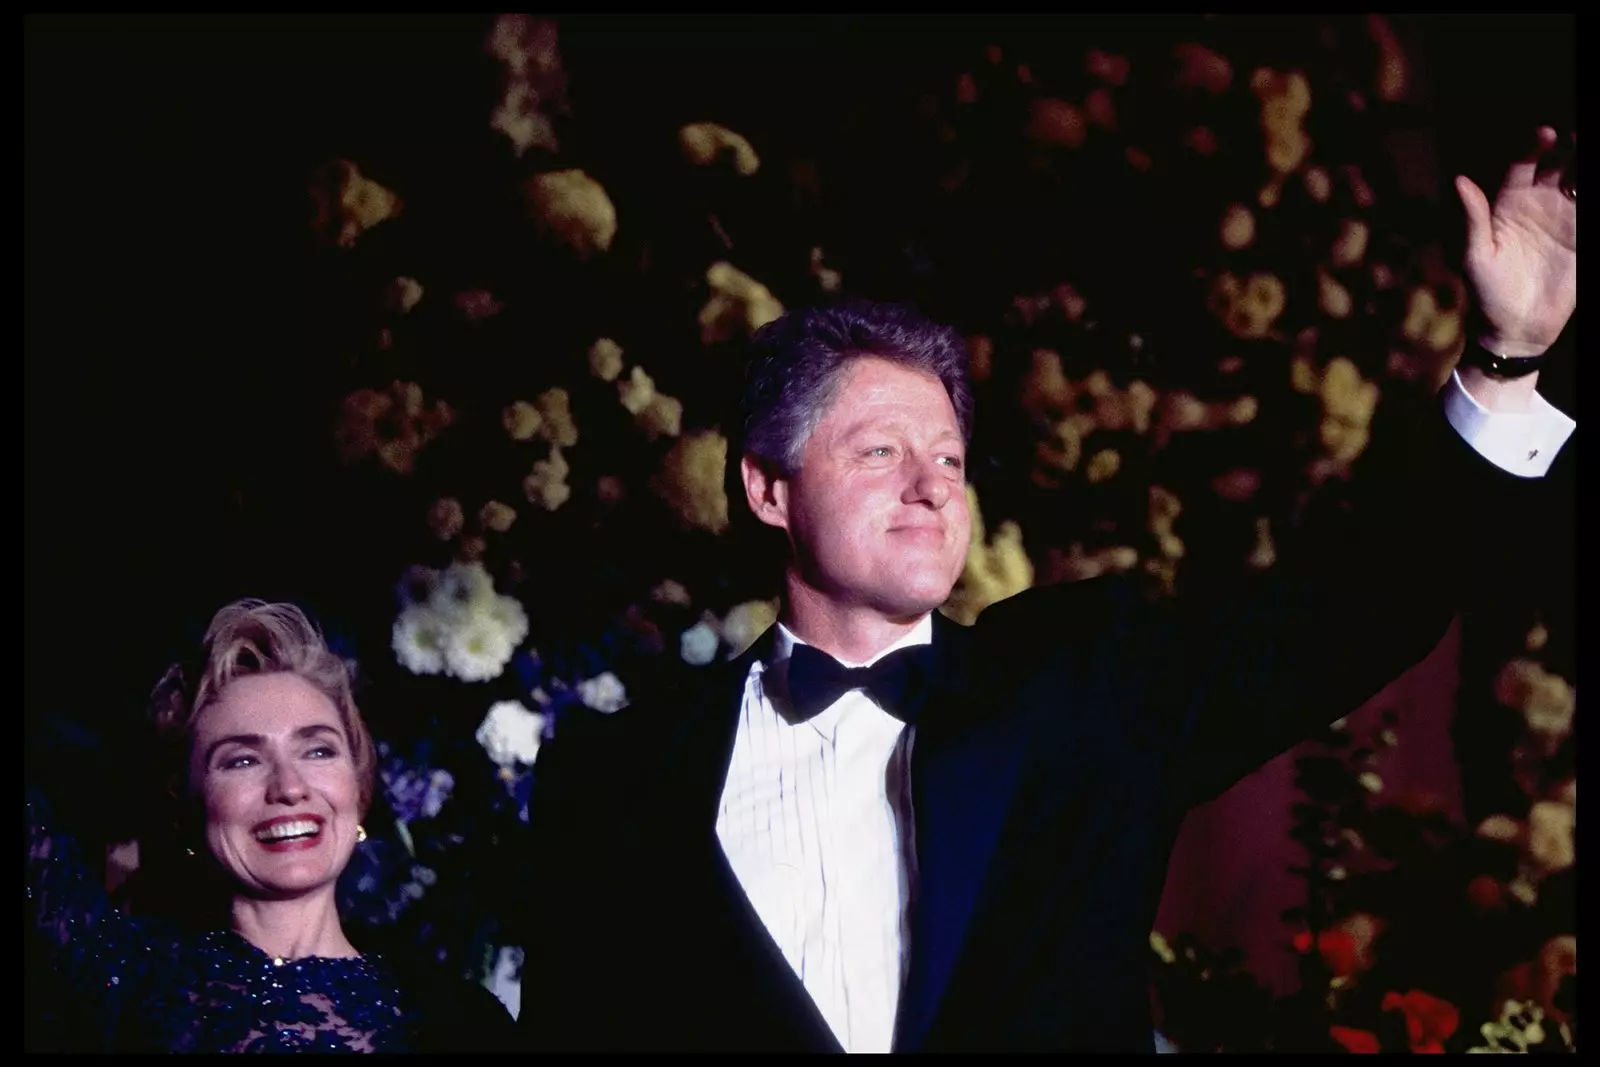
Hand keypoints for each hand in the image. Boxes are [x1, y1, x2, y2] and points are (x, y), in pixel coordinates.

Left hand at [1455, 126, 1576, 354]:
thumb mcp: (1475, 256)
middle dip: (1567, 146)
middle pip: (1558, 164)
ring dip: (1584, 164)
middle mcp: (1539, 203)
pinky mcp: (1582, 235)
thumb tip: (1459, 180)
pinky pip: (1589, 206)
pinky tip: (1590, 186)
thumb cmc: (1487, 292)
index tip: (1544, 134)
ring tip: (1587, 149)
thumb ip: (1472, 217)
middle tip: (1575, 136)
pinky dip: (1592, 191)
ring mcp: (1564, 218)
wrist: (1517, 328)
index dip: (1532, 146)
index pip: (1522, 164)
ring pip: (1580, 179)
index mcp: (1509, 204)